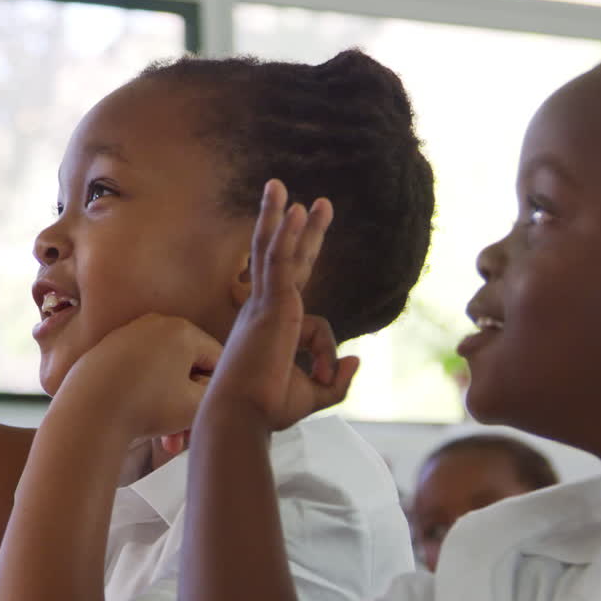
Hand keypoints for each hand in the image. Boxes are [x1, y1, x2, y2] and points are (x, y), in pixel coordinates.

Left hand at [49, 314, 221, 442]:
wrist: (87, 412)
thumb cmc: (148, 407)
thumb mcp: (196, 405)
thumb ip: (216, 392)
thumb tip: (213, 386)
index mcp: (183, 329)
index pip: (217, 358)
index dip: (216, 389)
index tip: (205, 415)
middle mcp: (156, 323)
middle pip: (187, 366)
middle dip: (189, 404)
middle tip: (185, 437)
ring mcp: (128, 334)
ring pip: (163, 372)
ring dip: (169, 406)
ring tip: (165, 441)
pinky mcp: (107, 349)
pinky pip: (139, 371)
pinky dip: (145, 394)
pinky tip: (142, 421)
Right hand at [201, 179, 358, 431]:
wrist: (242, 416)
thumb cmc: (266, 409)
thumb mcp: (313, 395)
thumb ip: (337, 382)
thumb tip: (357, 360)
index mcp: (271, 330)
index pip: (316, 325)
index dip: (329, 354)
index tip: (330, 377)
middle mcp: (263, 311)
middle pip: (284, 260)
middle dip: (301, 232)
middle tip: (314, 203)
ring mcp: (264, 304)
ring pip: (272, 250)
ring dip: (278, 217)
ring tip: (278, 185)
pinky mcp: (270, 304)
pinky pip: (277, 261)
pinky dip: (284, 235)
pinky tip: (294, 210)